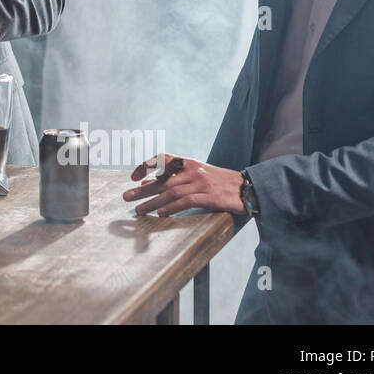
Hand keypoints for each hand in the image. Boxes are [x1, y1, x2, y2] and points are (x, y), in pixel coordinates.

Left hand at [123, 154, 247, 216]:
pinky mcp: (209, 197)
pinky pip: (186, 202)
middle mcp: (193, 171)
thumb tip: (146, 184)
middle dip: (142, 189)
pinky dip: (172, 207)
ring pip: (171, 192)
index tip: (133, 177)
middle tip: (126, 196)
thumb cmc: (218, 183)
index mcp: (188, 163)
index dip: (146, 166)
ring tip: (139, 210)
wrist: (247, 188)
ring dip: (153, 202)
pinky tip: (162, 214)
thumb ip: (173, 179)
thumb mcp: (195, 175)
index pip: (162, 159)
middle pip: (163, 180)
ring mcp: (201, 183)